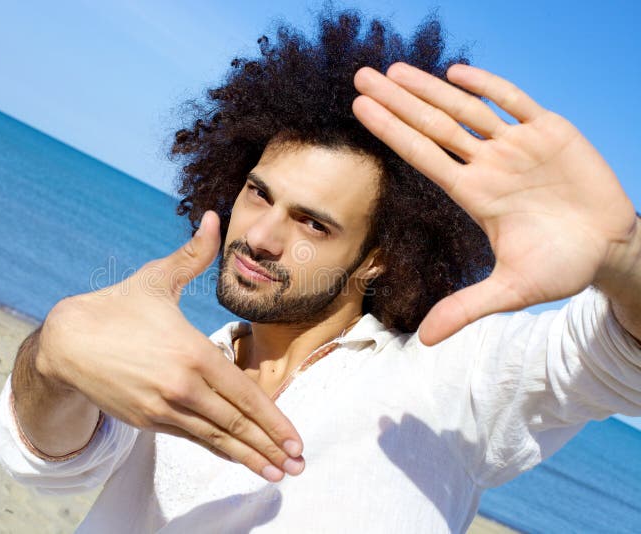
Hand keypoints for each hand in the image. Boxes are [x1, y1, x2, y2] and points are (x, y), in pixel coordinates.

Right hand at [35, 211, 303, 481]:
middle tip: (298, 465)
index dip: (273, 419)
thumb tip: (214, 218)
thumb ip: (193, 255)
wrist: (66, 342)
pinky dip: (217, 450)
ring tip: (275, 473)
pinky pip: (192, 439)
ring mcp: (163, 408)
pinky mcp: (147, 421)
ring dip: (248, 458)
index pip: (244, 393)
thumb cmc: (116, 307)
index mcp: (191, 352)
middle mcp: (182, 386)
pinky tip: (236, 459)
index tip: (295, 438)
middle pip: (236, 422)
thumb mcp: (156, 279)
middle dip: (270, 446)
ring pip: (216, 438)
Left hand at [352, 62, 636, 344]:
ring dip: (431, 89)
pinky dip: (490, 87)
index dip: (391, 132)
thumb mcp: (512, 291)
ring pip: (467, 109)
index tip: (359, 109)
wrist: (610, 250)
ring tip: (395, 69)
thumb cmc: (560, 268)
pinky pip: (517, 102)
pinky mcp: (552, 133)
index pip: (422, 156)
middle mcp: (489, 166)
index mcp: (475, 195)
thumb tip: (425, 341)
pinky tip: (458, 72)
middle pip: (434, 127)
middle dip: (397, 102)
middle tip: (360, 76)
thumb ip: (467, 308)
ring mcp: (518, 147)